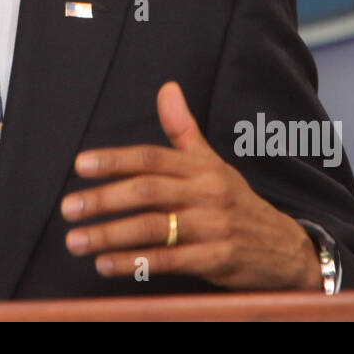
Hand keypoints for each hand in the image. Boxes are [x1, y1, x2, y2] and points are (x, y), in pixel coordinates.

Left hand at [60, 81, 320, 290]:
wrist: (285, 249)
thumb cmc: (237, 202)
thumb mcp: (213, 163)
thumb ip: (183, 129)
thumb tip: (166, 88)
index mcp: (201, 167)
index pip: (152, 158)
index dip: (115, 160)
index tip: (80, 165)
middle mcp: (206, 193)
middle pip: (148, 191)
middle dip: (104, 199)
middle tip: (68, 208)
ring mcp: (212, 227)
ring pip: (153, 227)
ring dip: (110, 234)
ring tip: (77, 240)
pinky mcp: (216, 260)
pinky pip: (168, 261)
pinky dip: (134, 264)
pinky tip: (106, 265)